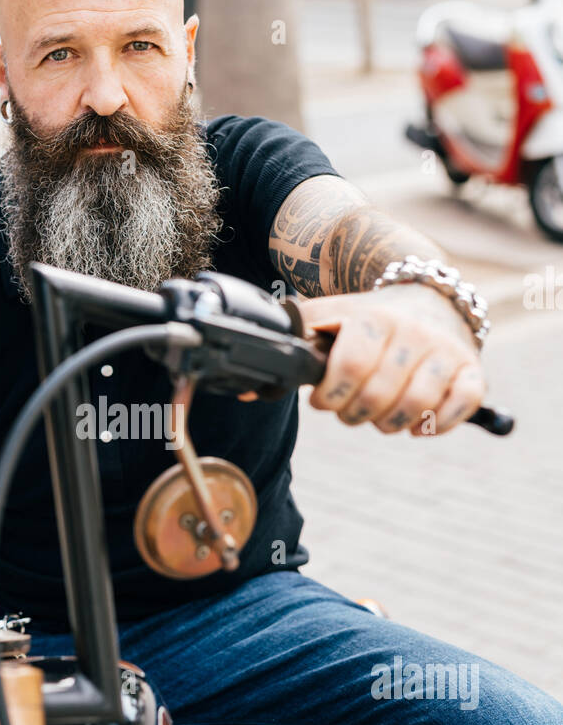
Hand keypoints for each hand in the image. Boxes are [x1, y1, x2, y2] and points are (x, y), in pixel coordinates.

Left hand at [298, 284, 485, 435]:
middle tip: (350, 411)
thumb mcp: (329, 317)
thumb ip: (294, 342)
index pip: (350, 368)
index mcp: (374, 318)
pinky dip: (438, 424)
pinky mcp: (472, 369)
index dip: (330, 396)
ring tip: (380, 417)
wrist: (426, 298)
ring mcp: (446, 350)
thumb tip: (252, 385)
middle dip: (355, 415)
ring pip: (417, 405)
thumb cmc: (368, 322)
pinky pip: (463, 404)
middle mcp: (414, 331)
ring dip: (390, 424)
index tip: (323, 400)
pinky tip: (417, 426)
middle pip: (379, 395)